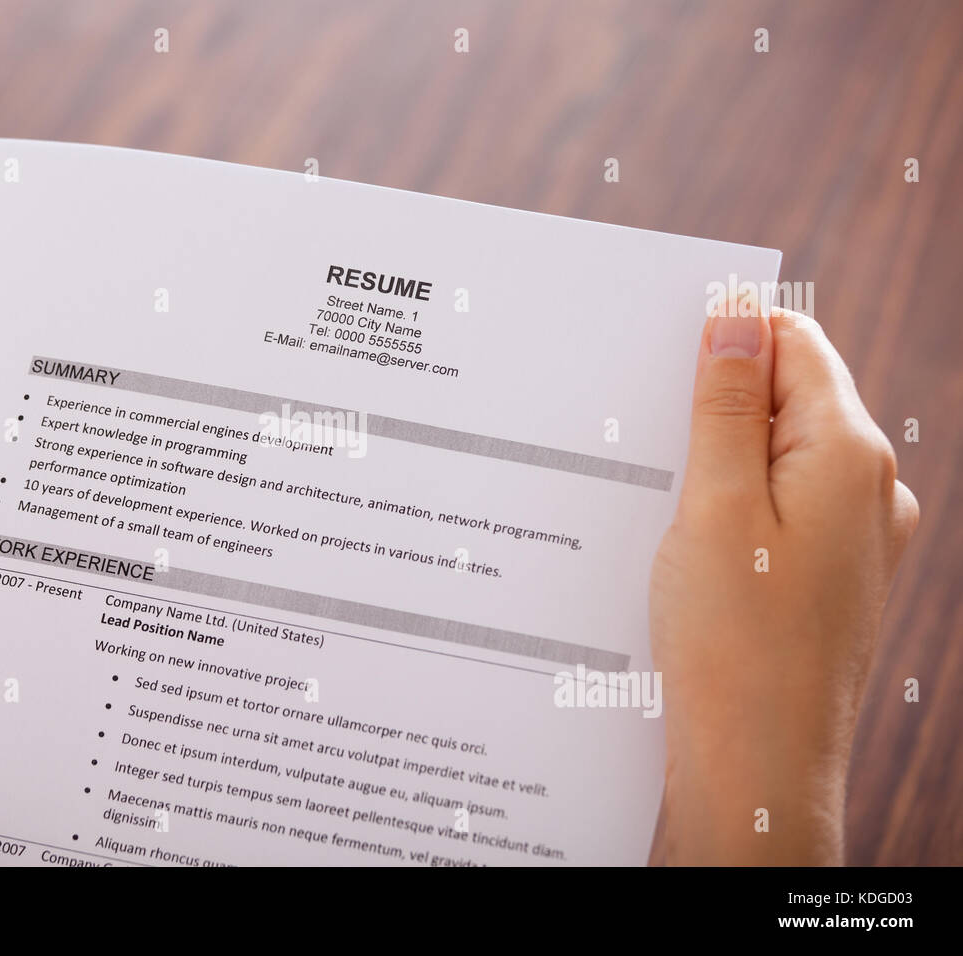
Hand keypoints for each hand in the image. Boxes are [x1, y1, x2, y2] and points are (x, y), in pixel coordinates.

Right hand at [650, 306, 917, 864]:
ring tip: (663, 504)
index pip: (794, 342)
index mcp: (849, 453)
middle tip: (648, 440)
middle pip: (788, 400)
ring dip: (719, 462)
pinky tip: (690, 545)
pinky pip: (783, 510)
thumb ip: (728, 402)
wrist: (758, 763)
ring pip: (780, 458)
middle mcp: (871, 488)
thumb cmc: (732, 640)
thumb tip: (736, 314)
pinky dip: (735, 508)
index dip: (726, 338)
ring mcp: (859, 536)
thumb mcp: (714, 502)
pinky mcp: (834, 575)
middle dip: (715, 406)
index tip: (661, 357)